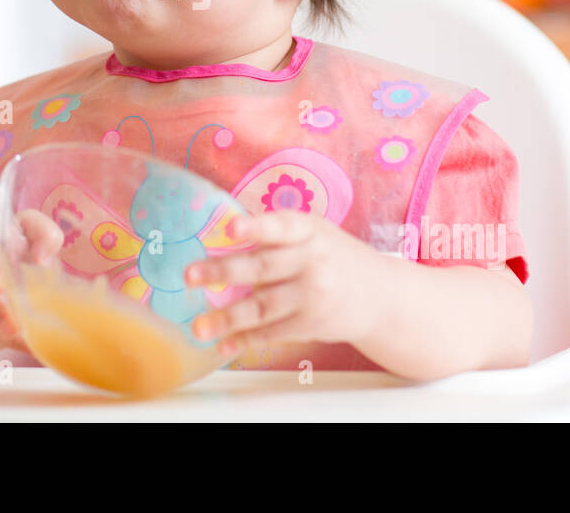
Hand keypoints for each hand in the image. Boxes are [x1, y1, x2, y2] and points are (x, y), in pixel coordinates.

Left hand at [183, 211, 382, 356]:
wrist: (381, 294)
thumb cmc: (334, 255)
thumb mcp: (314, 232)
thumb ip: (275, 233)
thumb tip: (219, 237)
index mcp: (308, 230)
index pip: (280, 226)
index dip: (255, 227)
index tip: (231, 228)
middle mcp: (312, 260)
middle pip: (262, 267)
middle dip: (223, 272)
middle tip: (188, 275)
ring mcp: (312, 295)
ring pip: (262, 307)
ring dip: (227, 318)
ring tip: (197, 327)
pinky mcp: (311, 324)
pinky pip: (272, 333)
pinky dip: (246, 340)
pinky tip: (223, 344)